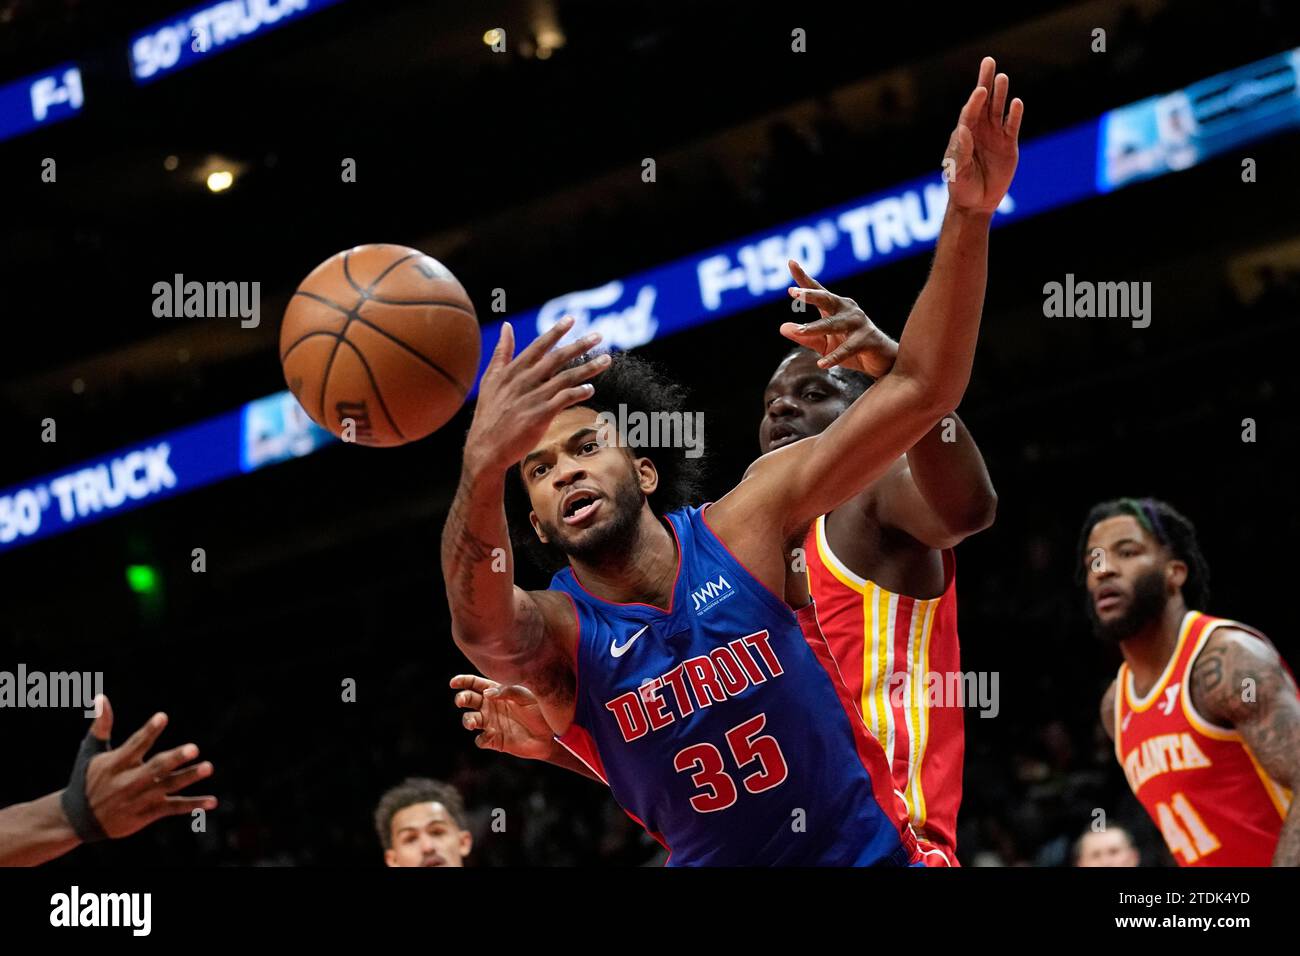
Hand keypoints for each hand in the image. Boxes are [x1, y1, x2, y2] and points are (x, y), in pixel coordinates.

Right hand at [80, 695, 216, 838]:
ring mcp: (139, 799)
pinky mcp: (146, 814)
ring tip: (208, 767)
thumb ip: (101, 726)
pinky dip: (192, 805)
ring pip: (167, 787)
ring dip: (188, 777)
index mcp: (115, 765)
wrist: (77, 821)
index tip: (162, 717)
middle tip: (194, 748)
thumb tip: (101, 697)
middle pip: (155, 768)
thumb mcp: (91, 753)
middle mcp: (128, 782)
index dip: (149, 731)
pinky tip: (212, 800)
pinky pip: (172, 808)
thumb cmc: (86, 780)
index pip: (135, 745)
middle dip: (174, 759)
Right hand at [450, 674, 553, 759]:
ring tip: (472, 722)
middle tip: (462, 701)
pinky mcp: (495, 740)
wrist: (552, 733)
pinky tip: (490, 734)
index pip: (475, 684)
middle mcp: (490, 706)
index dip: (462, 682)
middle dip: (462, 699)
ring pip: (469, 720)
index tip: (454, 683)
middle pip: (468, 700)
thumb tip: (487, 693)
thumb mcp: (528, 694)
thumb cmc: (541, 709)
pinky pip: (480, 740)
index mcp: (496, 691)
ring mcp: (491, 723)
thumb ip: (508, 691)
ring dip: (467, 720)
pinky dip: (481, 738)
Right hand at [465, 316, 609, 474]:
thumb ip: (502, 352)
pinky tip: (591, 389)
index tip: (571, 319)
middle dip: (579, 345)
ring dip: (588, 368)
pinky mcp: (540, 415)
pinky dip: (579, 393)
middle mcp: (524, 380)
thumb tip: (507, 326)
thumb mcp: (490, 380)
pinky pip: (564, 399)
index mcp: (512, 371)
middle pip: (557, 358)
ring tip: (606, 360)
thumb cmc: (489, 414)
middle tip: (599, 336)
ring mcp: (532, 397)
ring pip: (566, 377)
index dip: (556, 332)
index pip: (538, 346)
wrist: (485, 448)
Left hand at [780, 260, 898, 376]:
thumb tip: (782, 328)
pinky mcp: (867, 339)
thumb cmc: (850, 347)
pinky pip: (848, 348)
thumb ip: (804, 336)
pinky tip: (822, 364)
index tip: (791, 262)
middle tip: (793, 292)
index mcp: (835, 307)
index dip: (803, 277)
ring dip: (815, 327)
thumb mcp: (823, 343)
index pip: (817, 290)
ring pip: (834, 324)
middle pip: (826, 299)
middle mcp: (847, 310)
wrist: (881, 361)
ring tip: (800, 331)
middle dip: (810, 294)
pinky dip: (834, 356)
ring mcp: (858, 323)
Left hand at [944, 56, 1022, 214]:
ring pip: (998, 110)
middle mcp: (979, 130)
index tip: (980, 88)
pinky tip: (1017, 102)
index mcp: (963, 135)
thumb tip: (964, 130)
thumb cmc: (961, 187)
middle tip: (988, 61)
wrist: (976, 202)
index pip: (969, 113)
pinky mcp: (1008, 144)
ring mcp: (994, 135)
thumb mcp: (958, 172)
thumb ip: (961, 152)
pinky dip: (1015, 114)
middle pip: (983, 102)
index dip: (974, 101)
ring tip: (1002, 77)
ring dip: (1001, 94)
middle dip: (985, 82)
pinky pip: (1012, 126)